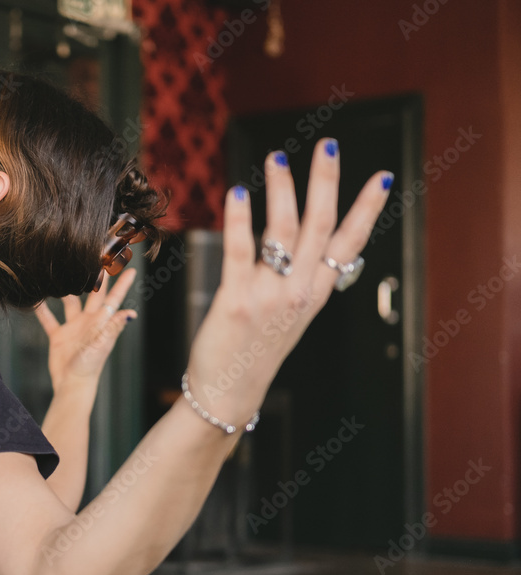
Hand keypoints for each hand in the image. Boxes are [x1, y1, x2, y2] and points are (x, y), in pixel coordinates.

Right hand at [34, 269, 138, 394]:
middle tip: (98, 258)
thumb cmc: (90, 367)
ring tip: (63, 272)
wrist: (72, 384)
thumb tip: (131, 312)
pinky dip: (42, 309)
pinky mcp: (59, 336)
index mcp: (101, 322)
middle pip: (94, 294)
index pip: (113, 299)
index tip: (129, 268)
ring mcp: (74, 327)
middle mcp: (89, 321)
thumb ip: (113, 326)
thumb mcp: (102, 344)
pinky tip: (35, 298)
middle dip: (97, 277)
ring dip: (67, 289)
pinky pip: (49, 319)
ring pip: (70, 302)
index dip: (121, 284)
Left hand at [186, 138, 392, 426]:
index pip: (350, 243)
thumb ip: (302, 281)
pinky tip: (239, 192)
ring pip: (284, 231)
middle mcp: (300, 291)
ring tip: (277, 157)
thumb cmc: (255, 350)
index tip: (382, 177)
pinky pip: (240, 252)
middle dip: (326, 182)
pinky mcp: (236, 300)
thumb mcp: (290, 316)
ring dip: (282, 190)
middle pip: (320, 226)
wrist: (230, 392)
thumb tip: (308, 249)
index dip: (367, 210)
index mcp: (316, 293)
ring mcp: (270, 295)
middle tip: (328, 145)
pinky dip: (240, 220)